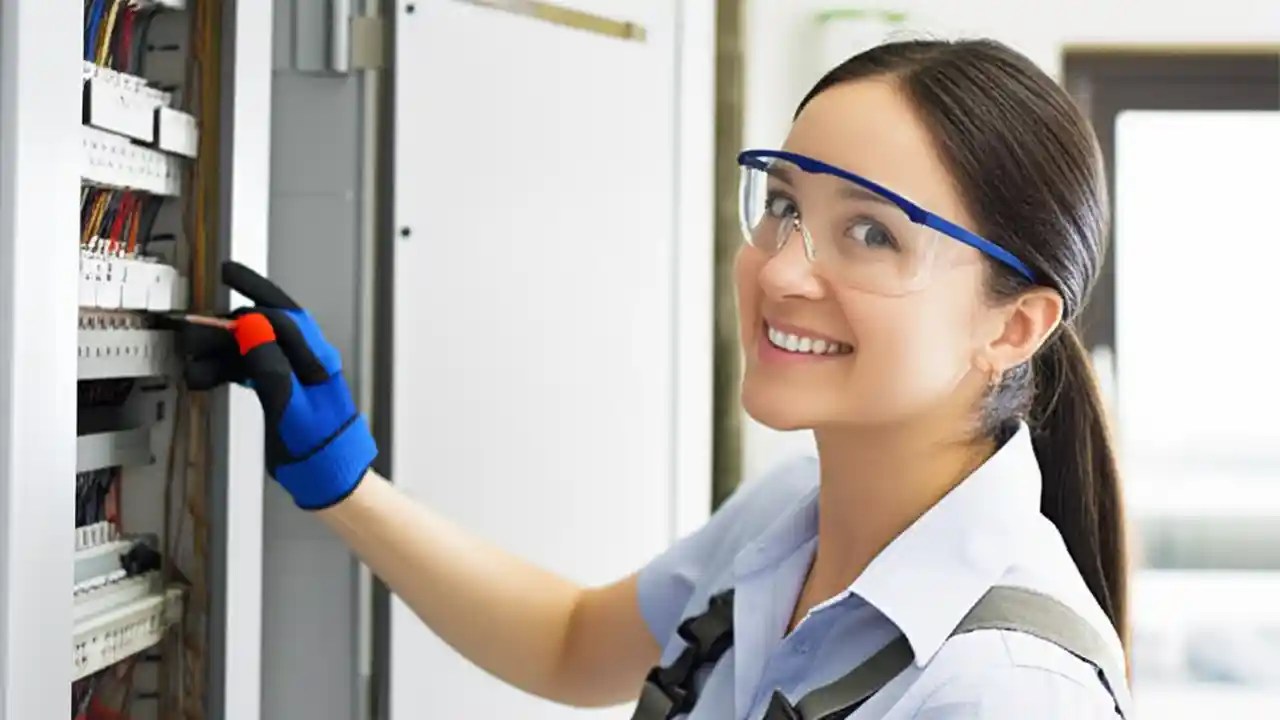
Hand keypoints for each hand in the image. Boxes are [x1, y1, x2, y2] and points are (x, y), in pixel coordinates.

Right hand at [176, 261, 376, 508]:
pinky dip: (228, 371)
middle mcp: (307, 361)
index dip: (254, 290)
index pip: (282, 313)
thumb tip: (253, 325)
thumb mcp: (290, 405)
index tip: (226, 274)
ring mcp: (295, 375)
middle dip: (227, 327)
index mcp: (316, 358)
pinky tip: (205, 376)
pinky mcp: (283, 390)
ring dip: (221, 354)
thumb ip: (271, 363)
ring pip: (252, 350)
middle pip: (263, 328)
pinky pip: (251, 370)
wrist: (329, 477)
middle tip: (195, 329)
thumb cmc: (318, 446)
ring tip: (193, 366)